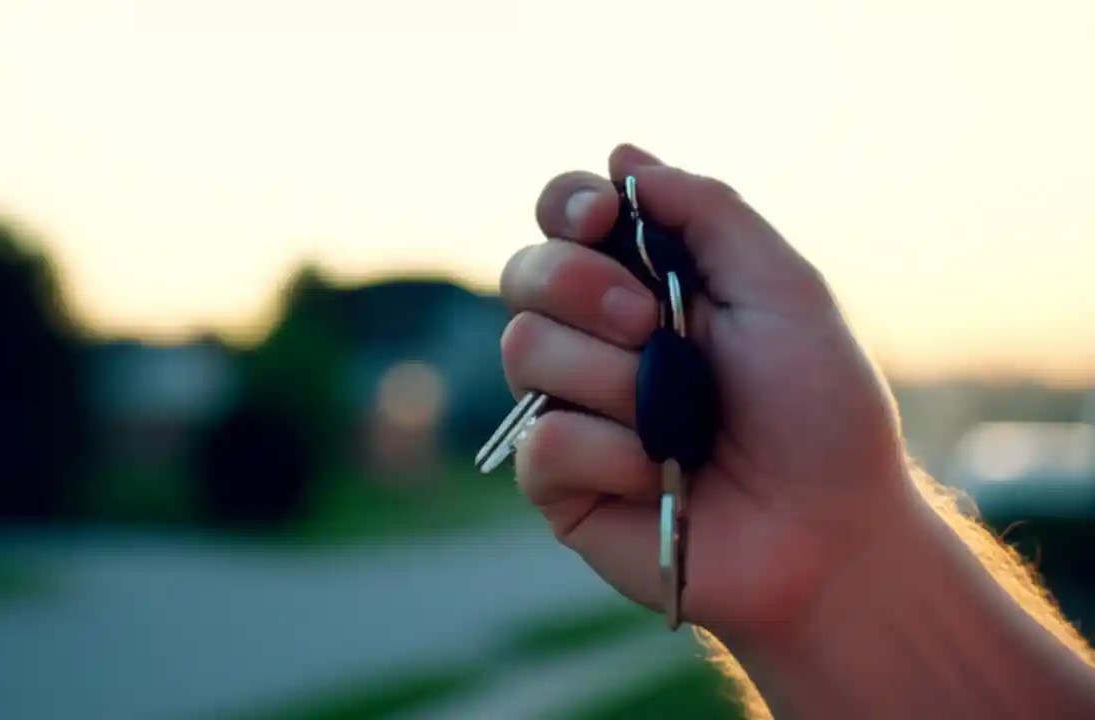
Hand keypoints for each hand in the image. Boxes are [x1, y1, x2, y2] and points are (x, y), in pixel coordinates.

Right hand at [500, 144, 917, 645]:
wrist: (829, 532)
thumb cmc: (820, 412)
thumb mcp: (783, 289)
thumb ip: (707, 212)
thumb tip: (623, 153)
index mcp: (644, 285)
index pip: (565, 219)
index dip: (567, 203)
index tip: (604, 216)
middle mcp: (596, 341)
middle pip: (523, 272)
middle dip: (580, 285)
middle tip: (649, 323)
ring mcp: (571, 410)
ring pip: (523, 348)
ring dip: (611, 378)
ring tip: (675, 422)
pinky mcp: (559, 482)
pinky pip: (543, 443)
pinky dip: (610, 455)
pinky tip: (656, 477)